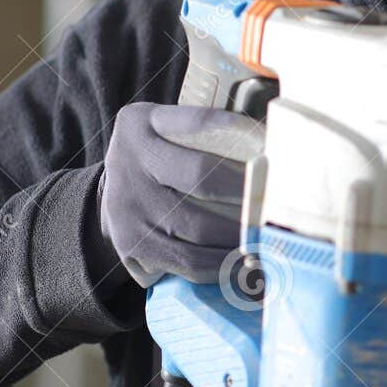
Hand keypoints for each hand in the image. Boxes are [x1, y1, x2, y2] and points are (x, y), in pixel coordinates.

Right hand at [100, 103, 263, 286]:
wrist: (108, 197)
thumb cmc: (157, 158)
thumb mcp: (164, 129)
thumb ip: (203, 129)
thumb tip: (268, 142)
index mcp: (142, 125)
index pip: (194, 120)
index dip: (233, 128)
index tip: (268, 141)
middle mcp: (131, 163)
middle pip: (200, 178)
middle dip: (247, 193)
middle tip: (278, 203)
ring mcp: (127, 207)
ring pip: (196, 229)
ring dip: (240, 237)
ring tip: (269, 238)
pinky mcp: (131, 245)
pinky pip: (185, 261)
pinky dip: (222, 265)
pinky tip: (246, 264)